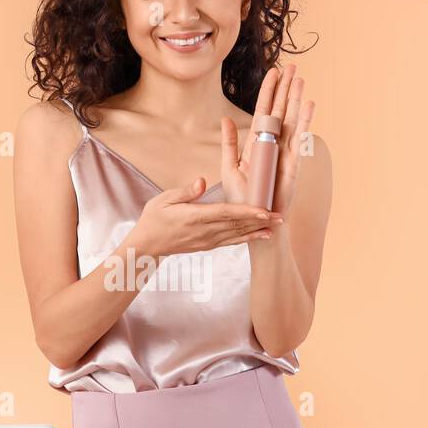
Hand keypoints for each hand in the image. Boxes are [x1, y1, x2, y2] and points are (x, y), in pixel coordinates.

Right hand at [129, 176, 281, 257]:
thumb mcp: (163, 200)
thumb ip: (185, 191)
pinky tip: (261, 236)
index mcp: (194, 217)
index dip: (246, 211)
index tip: (263, 210)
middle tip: (280, 216)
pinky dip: (248, 239)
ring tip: (277, 226)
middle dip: (260, 221)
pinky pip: (232, 242)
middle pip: (237, 225)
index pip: (225, 213)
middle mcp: (204, 231)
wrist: (146, 246)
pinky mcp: (208, 245)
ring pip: (237, 235)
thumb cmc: (154, 218)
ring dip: (258, 230)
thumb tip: (202, 181)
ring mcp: (207, 241)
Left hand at [220, 64, 314, 215]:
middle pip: (280, 110)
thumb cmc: (242, 199)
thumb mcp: (229, 168)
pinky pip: (298, 139)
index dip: (268, 91)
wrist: (254, 220)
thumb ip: (229, 144)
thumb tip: (225, 119)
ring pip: (291, 120)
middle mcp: (272, 144)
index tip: (274, 72)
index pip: (263, 111)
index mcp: (256, 143)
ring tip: (300, 79)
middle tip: (292, 66)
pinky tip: (308, 105)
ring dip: (296, 99)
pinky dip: (303, 122)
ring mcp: (284, 153)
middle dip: (285, 88)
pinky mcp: (292, 164)